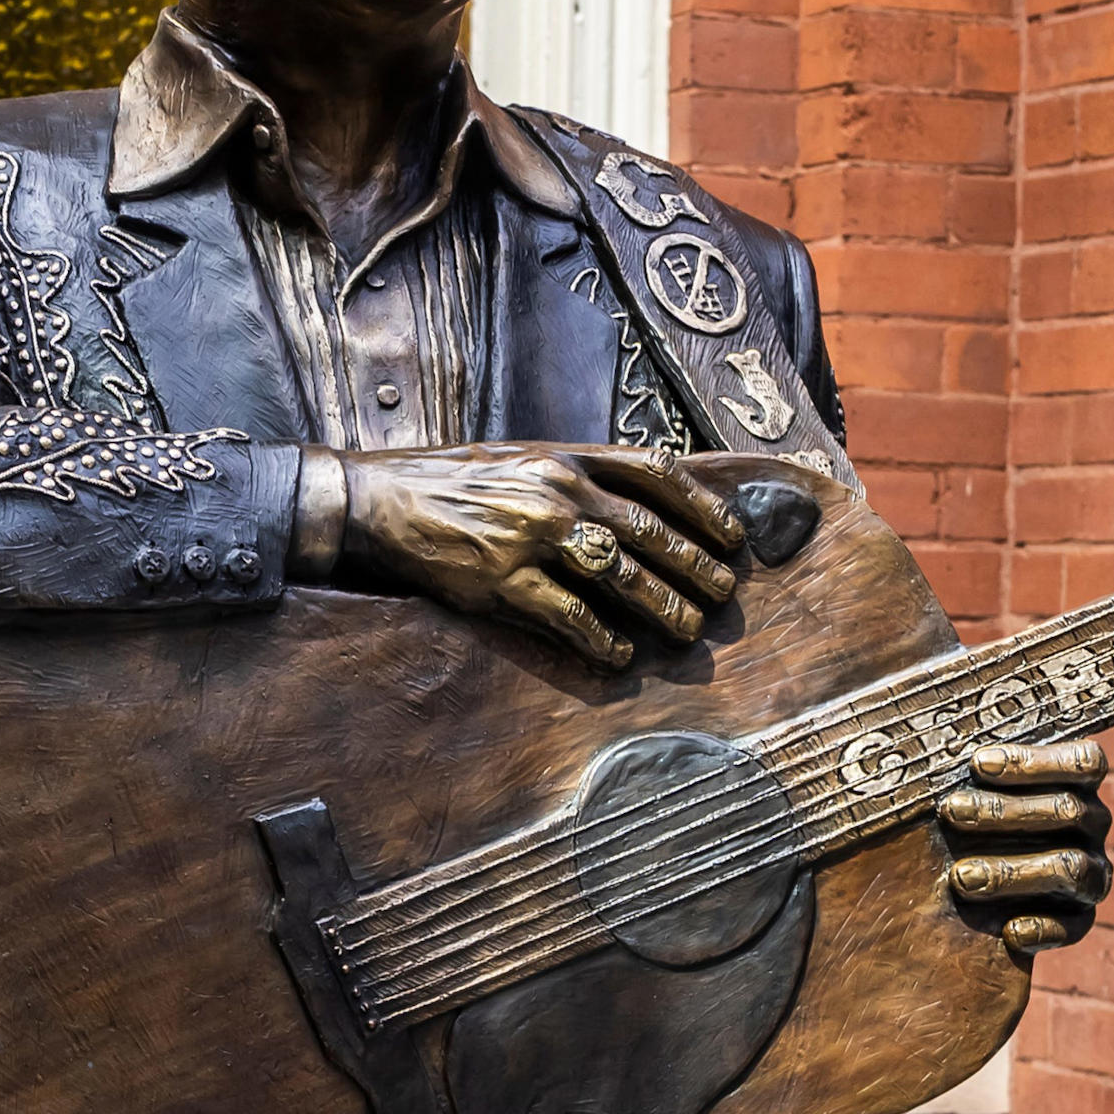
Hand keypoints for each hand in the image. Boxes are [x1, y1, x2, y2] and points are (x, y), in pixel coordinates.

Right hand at [296, 444, 744, 668]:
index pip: (655, 473)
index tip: (731, 536)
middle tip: (722, 595)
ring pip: (620, 576)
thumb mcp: (521, 459)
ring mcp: (531, 537)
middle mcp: (556, 491)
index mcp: (565, 457)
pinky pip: (569, 617)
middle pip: (649, 530)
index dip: (702, 507)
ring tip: (687, 631)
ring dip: (662, 607)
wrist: (382, 500)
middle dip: (695, 565)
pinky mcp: (503, 581)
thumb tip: (637, 507)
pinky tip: (621, 656)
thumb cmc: (453, 482)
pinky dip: (601, 640)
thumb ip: (578, 477)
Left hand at [936, 740, 1112, 965]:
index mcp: (1076, 784)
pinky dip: (1043, 928)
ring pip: (1070, 867)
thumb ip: (958, 765)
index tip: (976, 764)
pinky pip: (1075, 925)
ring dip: (1014, 871)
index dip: (1035, 761)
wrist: (962, 892)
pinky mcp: (1080, 919)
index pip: (1085, 762)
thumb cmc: (960, 820)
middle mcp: (1092, 825)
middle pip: (1069, 811)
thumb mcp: (961, 786)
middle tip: (951, 811)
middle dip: (1005, 812)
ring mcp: (1091, 873)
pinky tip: (1008, 931)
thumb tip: (909, 737)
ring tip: (960, 878)